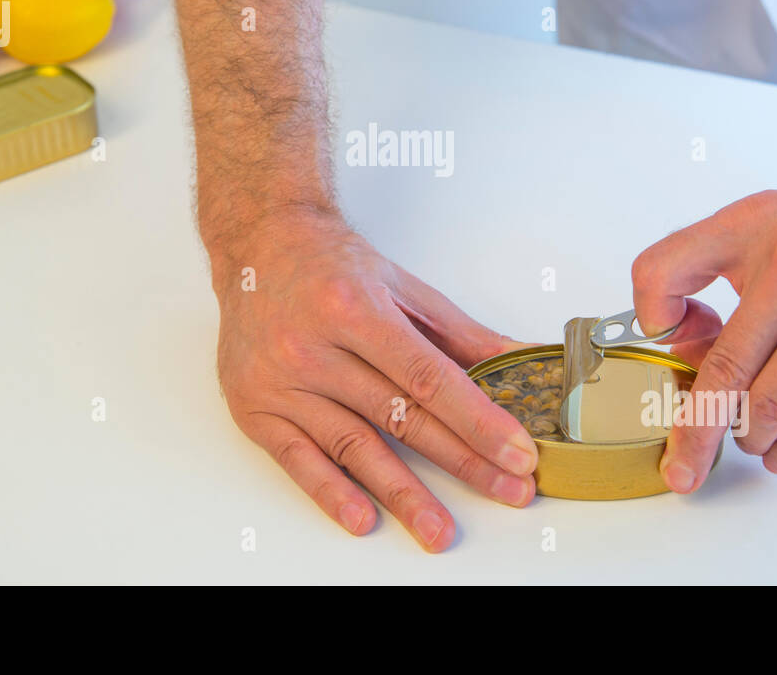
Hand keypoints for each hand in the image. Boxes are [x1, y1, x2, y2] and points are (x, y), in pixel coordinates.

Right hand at [211, 208, 537, 550]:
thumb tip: (520, 360)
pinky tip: (363, 516)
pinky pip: (298, 460)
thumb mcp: (401, 285)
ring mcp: (282, 382)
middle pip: (400, 417)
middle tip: (509, 489)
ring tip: (440, 530)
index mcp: (356, 309)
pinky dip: (331, 492)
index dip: (478, 420)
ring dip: (402, 494)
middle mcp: (314, 347)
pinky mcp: (256, 409)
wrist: (257, 246)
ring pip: (354, 447)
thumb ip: (459, 333)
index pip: (428, 377)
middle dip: (464, 460)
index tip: (517, 452)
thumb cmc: (330, 264)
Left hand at [632, 157, 776, 492]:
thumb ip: (726, 275)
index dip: (651, 316)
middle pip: (720, 368)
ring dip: (749, 436)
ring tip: (750, 436)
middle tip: (681, 464)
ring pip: (767, 406)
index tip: (664, 342)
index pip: (664, 272)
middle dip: (693, 431)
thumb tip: (689, 346)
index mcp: (755, 224)